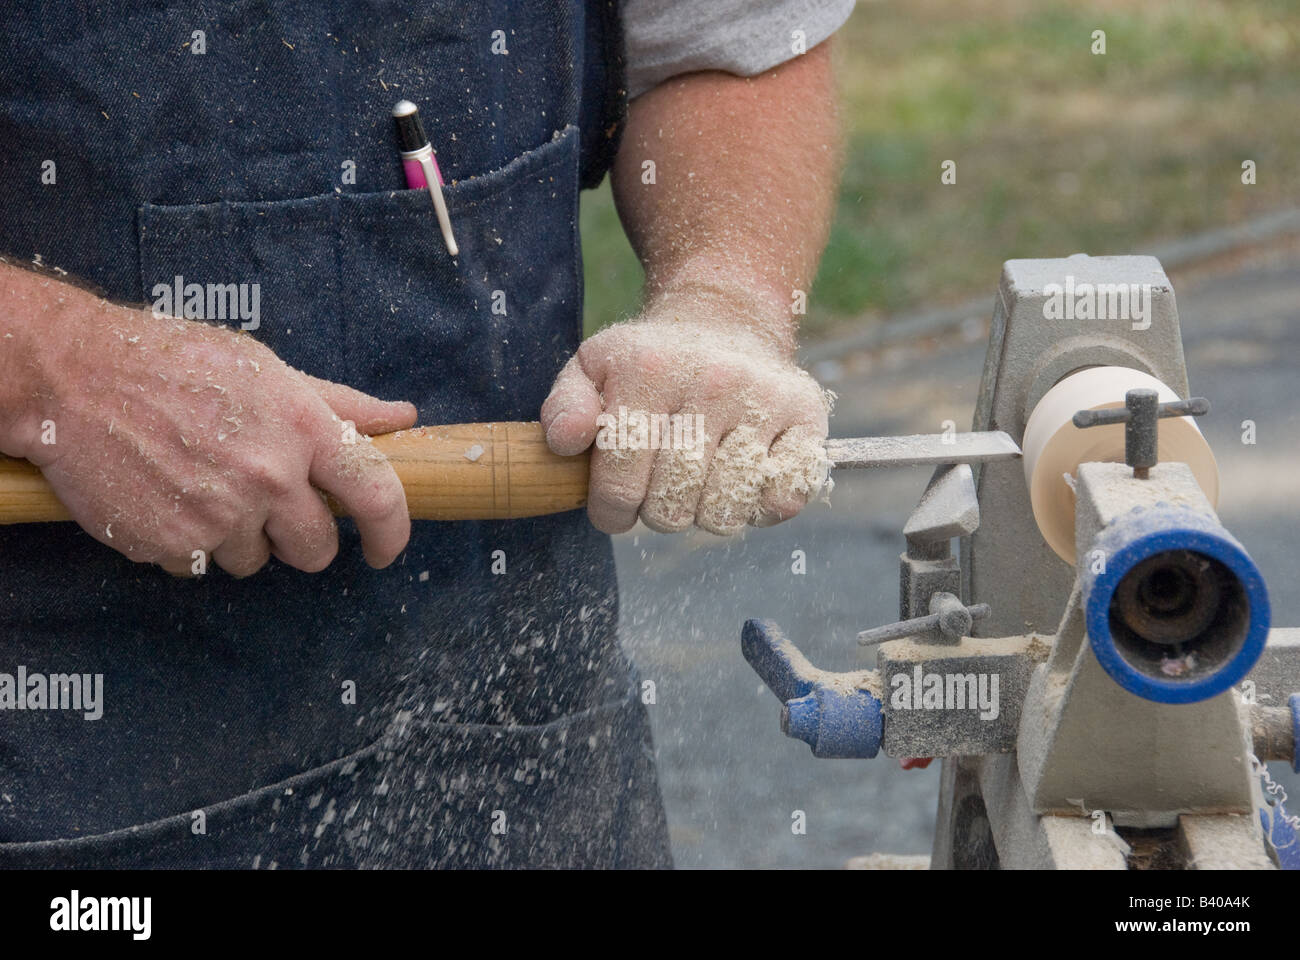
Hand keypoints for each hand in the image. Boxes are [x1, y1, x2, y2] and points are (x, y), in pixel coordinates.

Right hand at [3, 288, 415, 575]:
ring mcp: (219, 515)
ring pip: (254, 561)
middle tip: (265, 504)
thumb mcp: (267, 370)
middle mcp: (269, 476)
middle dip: (299, 538)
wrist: (75, 377)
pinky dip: (187, 542)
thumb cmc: (176, 363)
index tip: (384, 549)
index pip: (377, 494)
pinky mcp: (171, 544)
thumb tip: (403, 418)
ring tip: (201, 485)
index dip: (391, 531)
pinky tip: (167, 497)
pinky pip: (199, 566)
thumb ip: (339, 403)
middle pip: (316, 548)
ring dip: (237, 538)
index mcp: (302, 426)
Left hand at [541, 305, 830, 534]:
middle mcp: (711, 381)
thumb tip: (566, 442)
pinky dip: (759, 507)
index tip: (615, 503)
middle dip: (658, 511)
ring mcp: (764, 399)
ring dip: (706, 513)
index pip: (621, 484)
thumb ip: (566, 406)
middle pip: (672, 506)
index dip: (612, 511)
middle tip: (660, 486)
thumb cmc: (648, 362)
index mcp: (648, 372)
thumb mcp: (593, 368)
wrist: (722, 320)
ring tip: (699, 483)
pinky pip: (783, 499)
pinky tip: (741, 481)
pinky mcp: (808, 416)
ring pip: (725, 511)